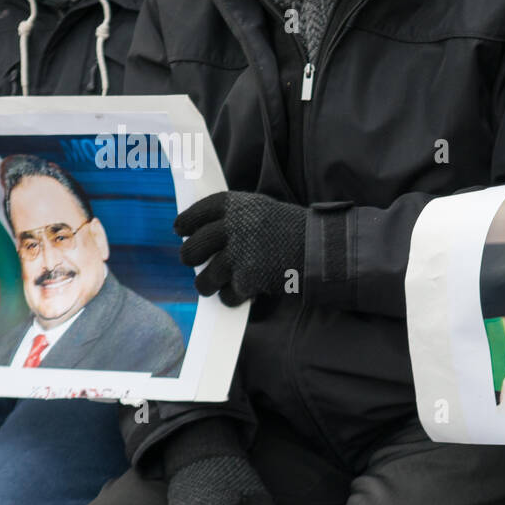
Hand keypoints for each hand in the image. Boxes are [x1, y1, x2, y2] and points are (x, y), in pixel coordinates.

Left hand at [174, 191, 306, 305]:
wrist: (323, 250)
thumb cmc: (295, 231)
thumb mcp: (265, 211)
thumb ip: (236, 218)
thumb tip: (204, 235)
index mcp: (236, 206)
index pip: (198, 213)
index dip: (186, 223)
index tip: (181, 231)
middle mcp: (233, 227)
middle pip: (193, 248)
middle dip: (189, 257)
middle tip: (192, 262)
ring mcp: (239, 254)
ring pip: (205, 278)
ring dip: (206, 284)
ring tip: (212, 285)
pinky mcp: (247, 278)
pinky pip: (228, 295)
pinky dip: (233, 298)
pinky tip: (243, 293)